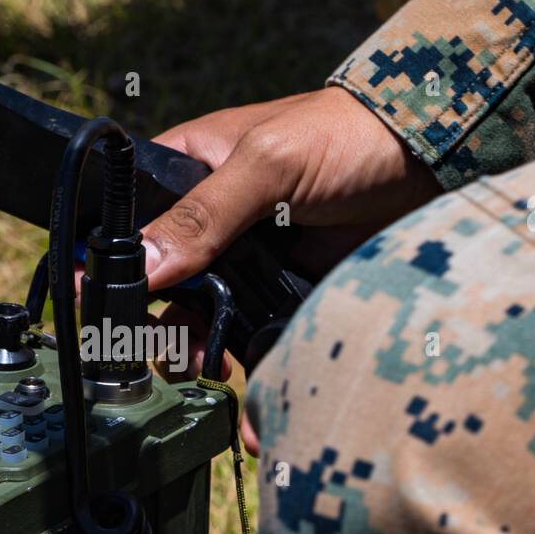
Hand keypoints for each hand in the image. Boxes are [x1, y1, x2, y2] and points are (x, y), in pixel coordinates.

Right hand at [142, 87, 440, 452]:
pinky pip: (257, 336)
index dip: (113, 266)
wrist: (437, 157)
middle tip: (159, 358)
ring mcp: (249, 261)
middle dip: (156, 327)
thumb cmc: (346, 134)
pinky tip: (251, 399)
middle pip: (163, 285)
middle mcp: (212, 221)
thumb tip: (145, 266)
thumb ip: (205, 214)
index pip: (131, 222)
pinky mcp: (287, 293)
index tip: (97, 310)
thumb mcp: (269, 164)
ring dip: (199, 354)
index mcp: (189, 171)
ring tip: (204, 377)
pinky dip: (251, 365)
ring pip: (207, 319)